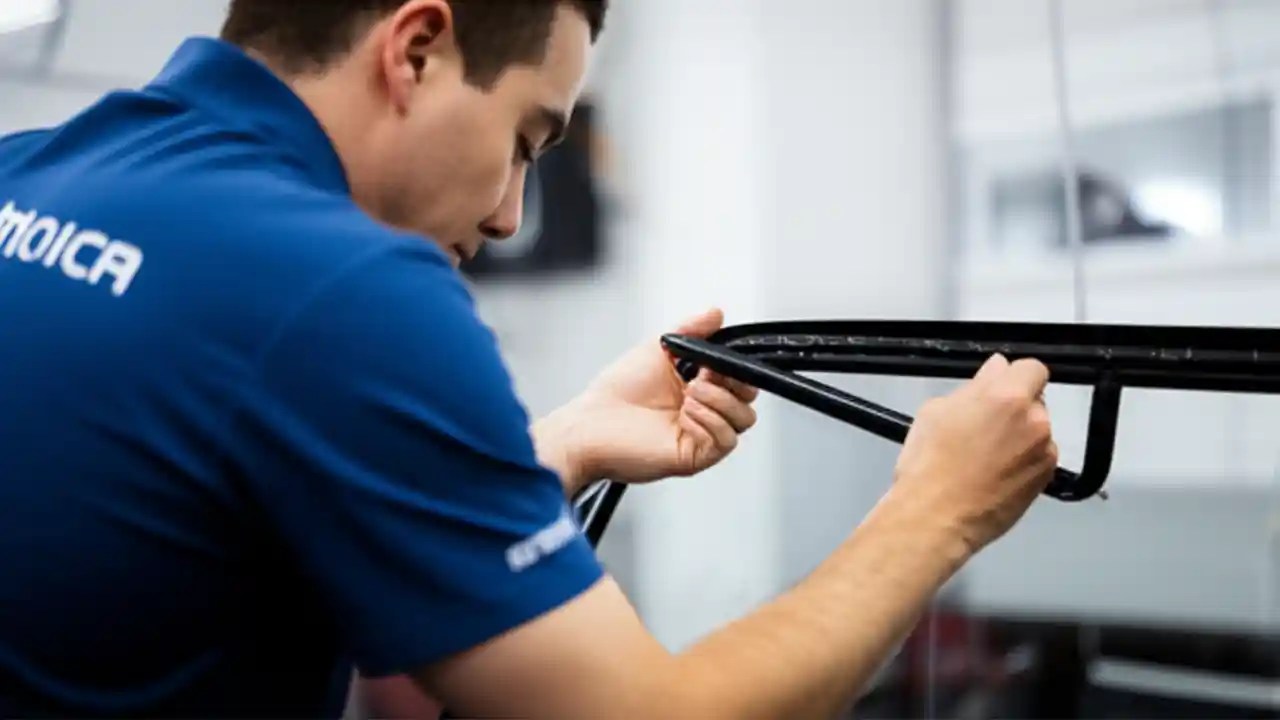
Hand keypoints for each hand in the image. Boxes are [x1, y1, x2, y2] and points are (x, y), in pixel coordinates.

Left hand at [537, 308, 759, 495]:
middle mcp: (701, 414)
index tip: (716, 361)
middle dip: (732, 384)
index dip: (735, 369)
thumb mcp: (658, 349)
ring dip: (719, 402)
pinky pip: (725, 442)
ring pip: (742, 421)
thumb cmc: (615, 393)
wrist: (590, 425)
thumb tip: (715, 313)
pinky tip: (685, 415)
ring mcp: (699, 436)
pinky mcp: (694, 456)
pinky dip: (710, 423)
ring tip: (689, 395)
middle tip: (702, 377)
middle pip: (748, 401)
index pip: (738, 380)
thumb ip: (691, 329)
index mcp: (696, 389)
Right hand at [890, 354, 1057, 554]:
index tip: (997, 388)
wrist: (936, 517)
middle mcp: (1034, 420)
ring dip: (1020, 435)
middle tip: (983, 426)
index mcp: (1007, 396)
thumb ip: (974, 386)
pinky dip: (1023, 460)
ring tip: (987, 457)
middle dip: (1014, 407)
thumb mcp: (936, 411)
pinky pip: (1039, 457)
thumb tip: (995, 372)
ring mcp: (1044, 451)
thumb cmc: (928, 464)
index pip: (1031, 368)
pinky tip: (996, 474)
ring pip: (1037, 430)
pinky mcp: (1046, 478)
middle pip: (1035, 400)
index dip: (1014, 376)